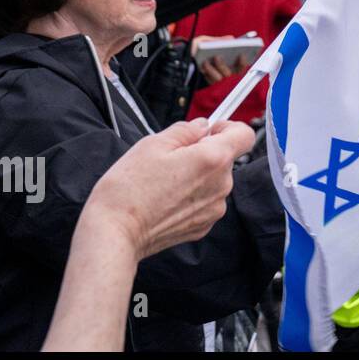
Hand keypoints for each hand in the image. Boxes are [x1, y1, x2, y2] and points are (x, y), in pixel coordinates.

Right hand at [81, 118, 255, 259]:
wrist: (115, 232)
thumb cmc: (128, 189)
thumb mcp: (152, 144)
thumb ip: (185, 130)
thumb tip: (201, 127)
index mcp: (213, 159)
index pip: (243, 134)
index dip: (228, 127)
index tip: (209, 131)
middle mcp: (221, 185)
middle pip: (225, 158)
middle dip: (204, 152)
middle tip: (171, 158)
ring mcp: (215, 208)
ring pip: (215, 180)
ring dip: (198, 175)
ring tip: (164, 181)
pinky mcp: (204, 225)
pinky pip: (206, 201)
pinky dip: (192, 196)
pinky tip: (166, 199)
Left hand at [192, 36, 250, 83]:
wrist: (181, 59)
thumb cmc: (195, 50)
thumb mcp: (204, 41)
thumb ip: (216, 40)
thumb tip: (231, 38)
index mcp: (229, 59)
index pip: (242, 63)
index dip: (245, 60)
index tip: (242, 53)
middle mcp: (226, 69)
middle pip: (236, 71)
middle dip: (232, 63)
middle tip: (220, 56)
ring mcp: (218, 75)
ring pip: (223, 75)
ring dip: (217, 67)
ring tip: (209, 60)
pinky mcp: (209, 81)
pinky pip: (212, 79)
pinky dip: (208, 71)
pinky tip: (203, 64)